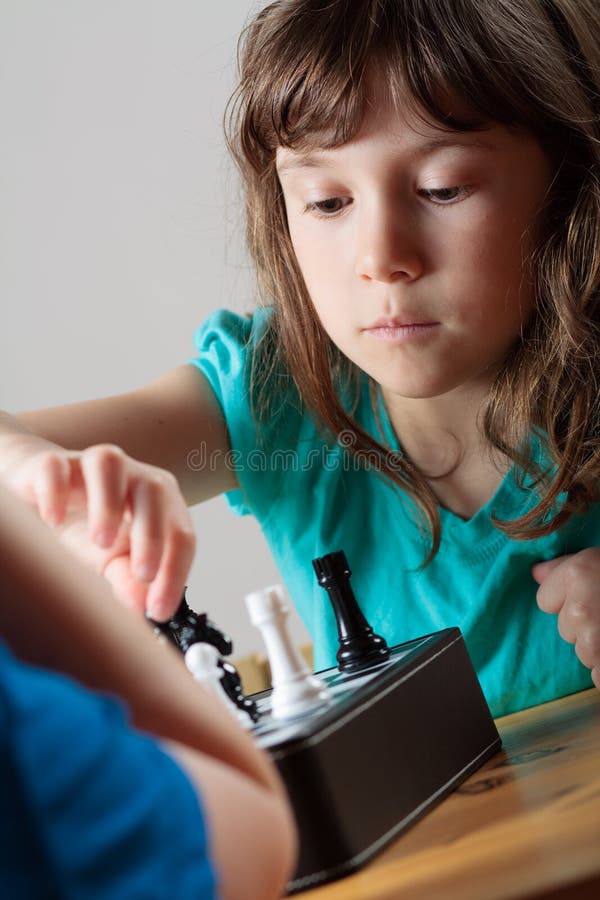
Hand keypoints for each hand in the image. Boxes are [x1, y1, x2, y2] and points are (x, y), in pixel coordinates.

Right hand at [5, 442, 194, 619]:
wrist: (37, 495)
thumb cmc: (84, 527)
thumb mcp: (109, 559)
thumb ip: (129, 579)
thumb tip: (143, 607)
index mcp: (158, 502)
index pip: (180, 533)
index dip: (175, 572)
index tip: (160, 612)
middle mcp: (131, 476)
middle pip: (154, 491)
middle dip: (152, 535)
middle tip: (143, 575)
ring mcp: (91, 464)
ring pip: (110, 464)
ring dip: (109, 502)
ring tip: (100, 541)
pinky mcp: (51, 463)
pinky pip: (56, 465)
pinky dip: (55, 490)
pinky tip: (52, 519)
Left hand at [532, 549, 599, 689]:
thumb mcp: (599, 560)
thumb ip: (566, 568)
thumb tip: (536, 574)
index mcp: (577, 576)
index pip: (545, 600)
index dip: (568, 598)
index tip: (594, 593)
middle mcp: (581, 610)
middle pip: (565, 628)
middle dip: (585, 623)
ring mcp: (595, 642)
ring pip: (582, 651)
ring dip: (599, 646)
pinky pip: (598, 676)